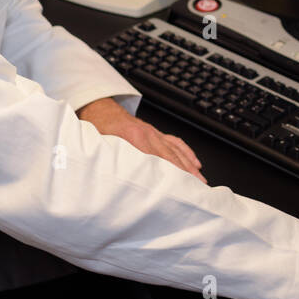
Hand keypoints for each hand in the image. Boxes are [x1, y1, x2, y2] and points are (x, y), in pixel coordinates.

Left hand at [77, 98, 205, 182]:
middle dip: (186, 174)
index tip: (177, 189)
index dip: (169, 174)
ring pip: (177, 151)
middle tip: (197, 189)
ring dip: (190, 166)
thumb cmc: (97, 127)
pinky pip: (176, 142)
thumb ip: (109, 160)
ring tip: (201, 181)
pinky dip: (187, 153)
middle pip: (172, 157)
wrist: (100, 109)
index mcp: (134, 138)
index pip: (157, 159)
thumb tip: (113, 181)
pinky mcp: (155, 133)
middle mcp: (148, 135)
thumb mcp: (98, 144)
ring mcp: (154, 133)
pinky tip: (195, 162)